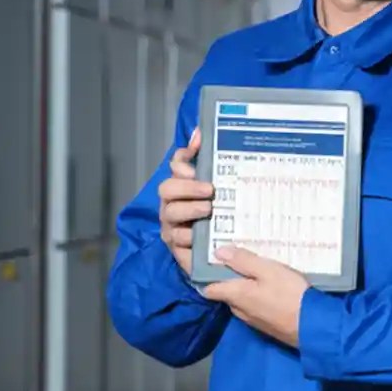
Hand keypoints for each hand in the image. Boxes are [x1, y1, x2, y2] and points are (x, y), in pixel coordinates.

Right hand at [158, 128, 213, 274]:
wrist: (224, 257)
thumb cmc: (220, 221)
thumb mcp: (220, 191)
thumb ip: (208, 162)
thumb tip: (200, 133)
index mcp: (183, 186)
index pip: (177, 165)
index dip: (183, 161)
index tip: (196, 161)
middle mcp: (172, 204)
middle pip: (168, 188)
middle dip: (186, 187)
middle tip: (209, 190)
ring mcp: (172, 227)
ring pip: (171, 214)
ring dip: (189, 209)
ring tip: (208, 210)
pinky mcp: (178, 249)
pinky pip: (178, 241)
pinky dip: (189, 237)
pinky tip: (202, 236)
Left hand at [201, 246, 310, 348]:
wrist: (314, 327)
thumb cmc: (290, 294)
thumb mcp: (268, 270)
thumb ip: (243, 261)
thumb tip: (217, 252)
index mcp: (235, 295)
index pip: (206, 287)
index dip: (203, 274)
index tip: (206, 257)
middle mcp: (238, 309)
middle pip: (223, 291)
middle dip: (225, 276)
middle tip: (234, 255)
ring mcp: (252, 319)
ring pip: (239, 299)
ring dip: (241, 285)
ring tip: (252, 267)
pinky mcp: (264, 324)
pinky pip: (252, 306)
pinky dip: (253, 294)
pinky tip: (266, 284)